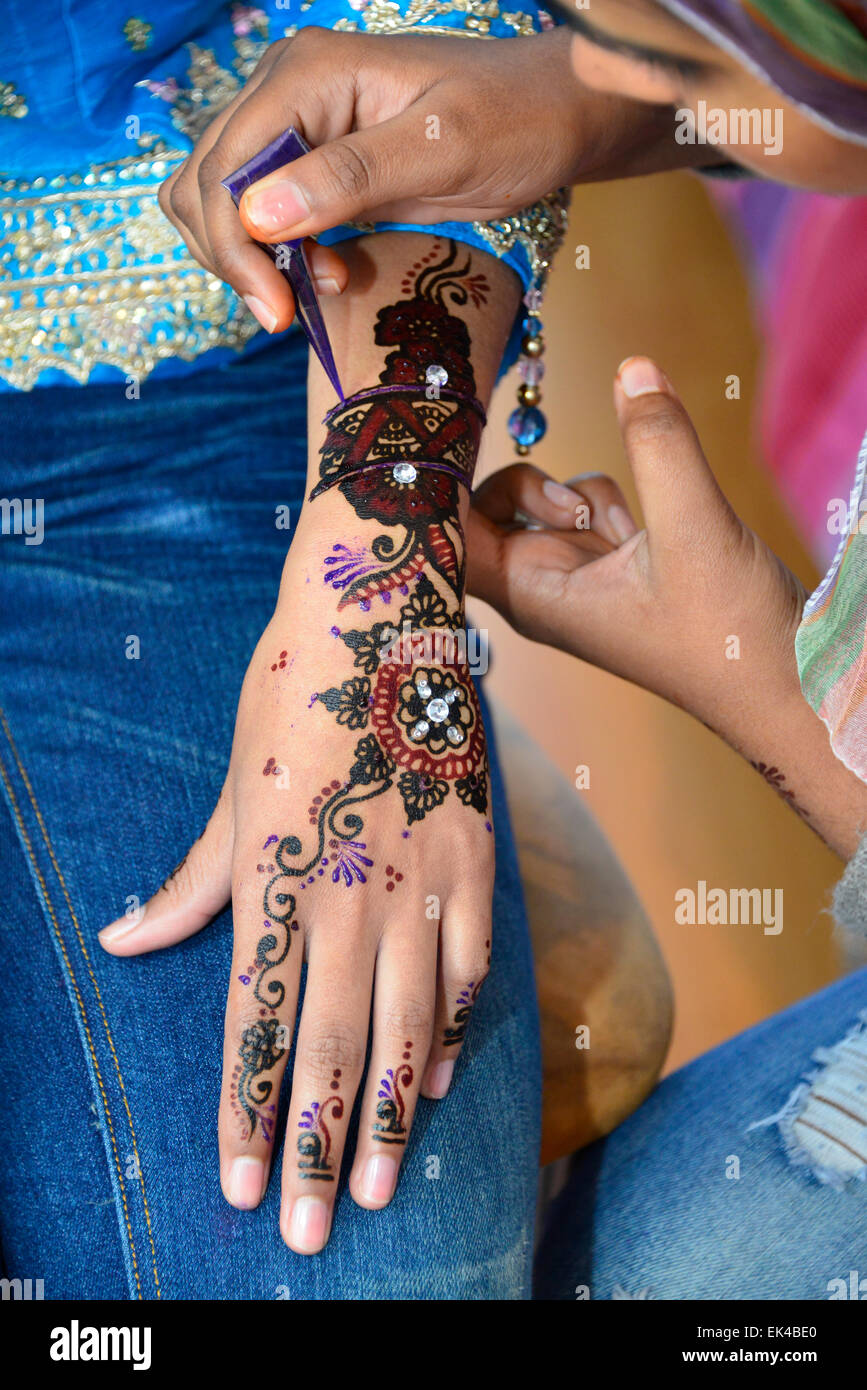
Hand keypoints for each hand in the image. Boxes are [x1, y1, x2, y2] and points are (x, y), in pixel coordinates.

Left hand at [98, 497, 493, 1254]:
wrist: (381, 612)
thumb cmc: (291, 695)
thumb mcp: (232, 787)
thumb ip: (192, 881)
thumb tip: (125, 941)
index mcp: (273, 877)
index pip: (257, 1021)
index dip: (247, 1109)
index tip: (244, 1183)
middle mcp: (345, 893)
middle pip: (334, 1043)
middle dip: (322, 1145)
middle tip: (317, 1228)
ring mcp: (419, 879)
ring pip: (406, 1022)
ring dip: (394, 1111)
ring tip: (384, 1183)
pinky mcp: (475, 859)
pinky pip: (468, 966)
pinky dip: (452, 1027)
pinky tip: (440, 1076)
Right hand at [159, 26, 675, 328]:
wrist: (555, 118)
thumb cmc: (514, 123)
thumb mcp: (441, 153)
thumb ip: (350, 179)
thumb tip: (256, 214)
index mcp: (307, 74)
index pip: (224, 168)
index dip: (234, 247)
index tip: (278, 310)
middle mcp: (286, 91)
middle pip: (204, 184)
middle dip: (234, 258)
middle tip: (288, 314)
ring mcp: (297, 126)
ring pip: (219, 200)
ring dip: (247, 259)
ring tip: (313, 290)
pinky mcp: (315, 164)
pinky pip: (259, 214)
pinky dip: (272, 255)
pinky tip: (324, 275)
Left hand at [468, 355, 806, 748]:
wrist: (779, 684)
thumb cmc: (728, 636)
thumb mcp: (695, 528)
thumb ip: (659, 443)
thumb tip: (631, 367)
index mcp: (533, 596)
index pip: (447, 543)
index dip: (438, 497)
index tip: (459, 453)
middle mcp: (542, 589)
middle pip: (488, 511)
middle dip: (530, 487)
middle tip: (578, 509)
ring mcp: (576, 578)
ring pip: (545, 503)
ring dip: (586, 494)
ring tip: (635, 537)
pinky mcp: (612, 568)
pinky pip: (588, 510)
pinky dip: (616, 505)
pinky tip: (649, 539)